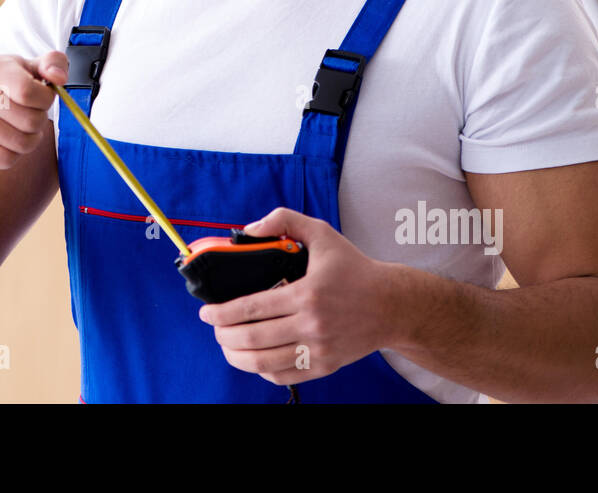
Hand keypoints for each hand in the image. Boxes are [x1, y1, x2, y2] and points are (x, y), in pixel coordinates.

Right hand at [0, 51, 67, 168]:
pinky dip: (15, 155)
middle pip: (30, 121)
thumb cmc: (12, 86)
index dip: (46, 99)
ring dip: (30, 139)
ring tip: (21, 127)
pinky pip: (6, 159)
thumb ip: (53, 63)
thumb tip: (59, 77)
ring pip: (21, 144)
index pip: (28, 92)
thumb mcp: (32, 68)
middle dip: (40, 120)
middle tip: (30, 113)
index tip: (43, 97)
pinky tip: (8, 141)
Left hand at [197, 206, 403, 384]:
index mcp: (307, 294)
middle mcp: (312, 325)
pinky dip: (262, 370)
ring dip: (237, 356)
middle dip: (224, 335)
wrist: (392, 305)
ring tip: (226, 345)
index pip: (252, 308)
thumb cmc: (354, 268)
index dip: (222, 313)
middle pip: (253, 338)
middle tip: (213, 328)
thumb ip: (284, 220)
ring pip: (265, 363)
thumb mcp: (322, 233)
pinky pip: (284, 376)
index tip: (206, 312)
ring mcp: (319, 350)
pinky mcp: (325, 366)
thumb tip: (248, 230)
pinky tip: (253, 358)